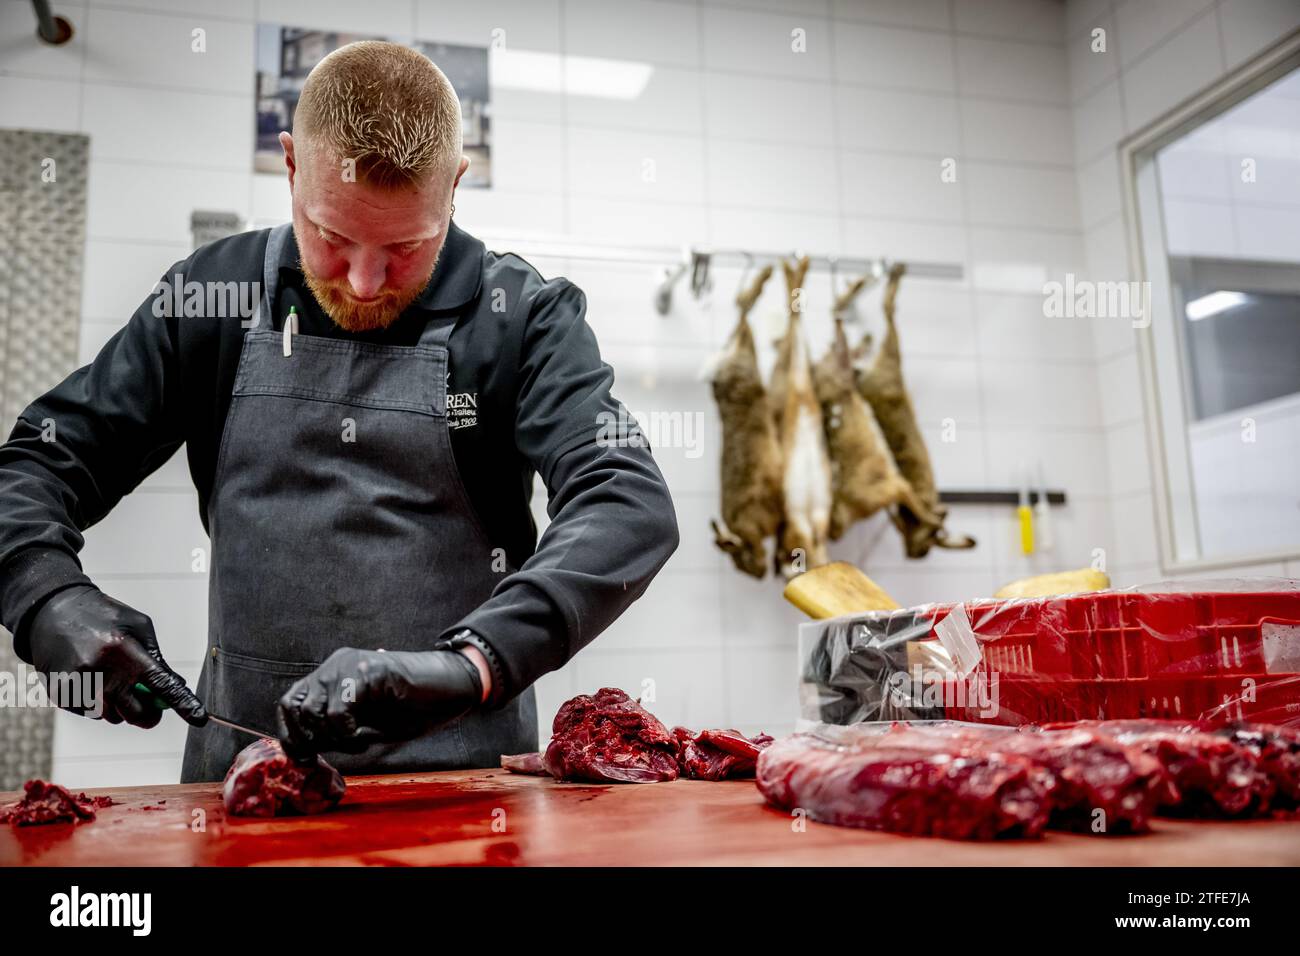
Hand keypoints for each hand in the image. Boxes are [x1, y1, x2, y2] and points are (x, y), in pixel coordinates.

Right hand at [26, 585, 207, 727]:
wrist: (52, 611)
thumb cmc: (102, 617)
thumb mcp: (137, 626)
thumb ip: (157, 657)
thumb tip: (176, 685)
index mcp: (123, 648)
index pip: (161, 683)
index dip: (182, 703)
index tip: (200, 718)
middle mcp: (100, 669)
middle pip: (135, 712)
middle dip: (147, 714)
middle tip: (150, 704)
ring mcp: (78, 684)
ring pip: (112, 717)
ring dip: (120, 707)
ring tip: (112, 679)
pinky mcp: (61, 694)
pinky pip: (90, 714)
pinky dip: (97, 704)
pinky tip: (90, 679)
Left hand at [276, 648, 482, 756]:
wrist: (451, 689)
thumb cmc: (412, 708)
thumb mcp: (365, 725)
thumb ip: (335, 731)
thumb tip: (305, 748)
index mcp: (332, 676)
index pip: (289, 704)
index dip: (291, 735)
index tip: (307, 757)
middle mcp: (335, 665)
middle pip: (295, 707)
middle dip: (311, 739)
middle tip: (339, 749)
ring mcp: (350, 664)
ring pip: (313, 710)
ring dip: (332, 737)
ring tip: (358, 742)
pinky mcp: (368, 671)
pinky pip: (339, 709)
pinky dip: (347, 731)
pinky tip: (366, 736)